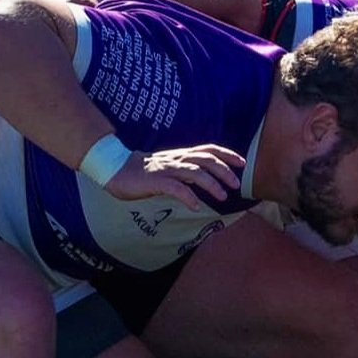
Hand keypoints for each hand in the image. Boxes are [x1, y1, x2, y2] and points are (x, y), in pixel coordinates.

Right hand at [105, 145, 244, 210]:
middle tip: (236, 184)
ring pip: (194, 173)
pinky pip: (175, 188)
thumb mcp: (168, 169)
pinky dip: (188, 197)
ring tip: (222, 196)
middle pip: (206, 160)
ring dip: (211, 184)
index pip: (208, 150)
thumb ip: (185, 173)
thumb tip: (204, 181)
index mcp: (180, 155)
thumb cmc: (141, 172)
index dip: (227, 154)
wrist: (114, 169)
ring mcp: (166, 170)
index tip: (242, 163)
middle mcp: (176, 159)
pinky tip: (196, 207)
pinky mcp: (155, 181)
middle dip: (224, 171)